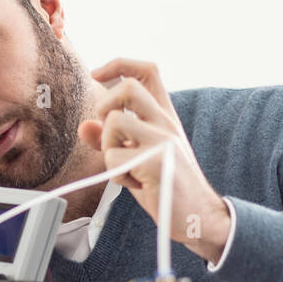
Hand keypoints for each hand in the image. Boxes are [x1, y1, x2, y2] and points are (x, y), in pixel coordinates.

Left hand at [78, 59, 231, 265]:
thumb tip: (84, 126)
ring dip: (108, 147)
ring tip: (125, 167)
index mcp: (165, 115)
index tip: (97, 74)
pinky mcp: (157, 162)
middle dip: (105, 107)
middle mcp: (166, 122)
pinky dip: (116, 176)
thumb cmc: (164, 185)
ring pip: (115, 122)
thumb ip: (111, 140)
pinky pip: (114, 158)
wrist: (199, 216)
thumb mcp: (137, 157)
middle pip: (127, 87)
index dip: (119, 65)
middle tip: (111, 134)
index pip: (147, 70)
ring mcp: (164, 140)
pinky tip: (135, 185)